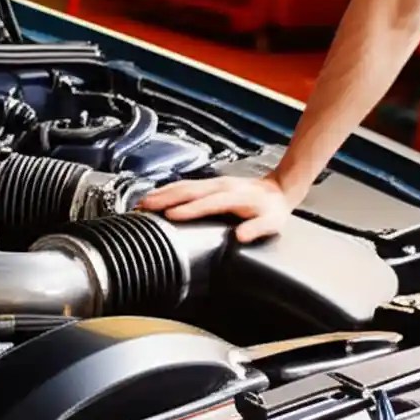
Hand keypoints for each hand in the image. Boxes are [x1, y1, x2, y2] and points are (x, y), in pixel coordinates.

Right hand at [137, 176, 294, 242]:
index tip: (171, 215)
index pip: (208, 202)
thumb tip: (241, 236)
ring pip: (183, 186)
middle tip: (144, 207)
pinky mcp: (207, 183)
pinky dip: (167, 190)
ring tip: (142, 202)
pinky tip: (154, 196)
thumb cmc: (272, 210)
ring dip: (162, 193)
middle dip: (166, 198)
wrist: (278, 190)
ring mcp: (213, 183)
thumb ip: (258, 228)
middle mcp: (221, 186)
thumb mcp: (272, 222)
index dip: (190, 209)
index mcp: (235, 196)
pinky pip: (184, 185)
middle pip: (189, 190)